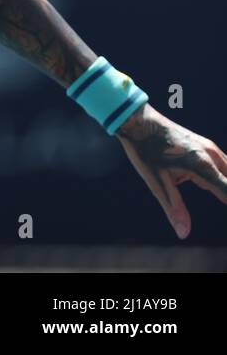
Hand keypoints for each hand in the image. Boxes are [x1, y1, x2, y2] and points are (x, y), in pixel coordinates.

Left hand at [115, 104, 226, 238]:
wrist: (137, 120)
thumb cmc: (145, 152)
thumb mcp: (156, 182)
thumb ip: (173, 208)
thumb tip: (183, 233)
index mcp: (202, 166)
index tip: (225, 205)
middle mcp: (211, 155)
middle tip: (215, 198)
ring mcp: (209, 148)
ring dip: (224, 186)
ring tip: (197, 188)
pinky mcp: (205, 145)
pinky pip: (222, 164)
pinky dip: (222, 176)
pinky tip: (208, 185)